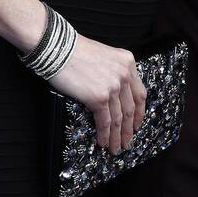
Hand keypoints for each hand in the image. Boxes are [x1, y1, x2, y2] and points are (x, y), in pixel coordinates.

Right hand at [48, 35, 146, 154]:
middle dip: (128, 129)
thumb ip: (114, 72)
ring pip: (119, 118)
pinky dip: (104, 134)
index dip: (139, 112)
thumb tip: (114, 96)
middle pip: (130, 108)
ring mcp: (113, 86)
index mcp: (128, 63)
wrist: (58, 48)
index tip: (137, 124)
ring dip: (117, 136)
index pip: (139, 93)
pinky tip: (102, 142)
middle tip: (126, 142)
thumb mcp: (105, 56)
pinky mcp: (99, 97)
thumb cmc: (75, 51)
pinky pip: (105, 121)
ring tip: (115, 148)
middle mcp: (124, 74)